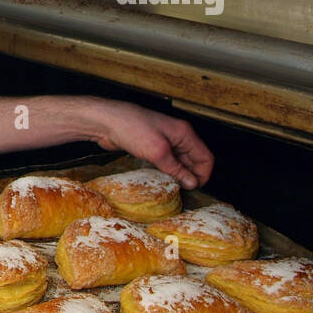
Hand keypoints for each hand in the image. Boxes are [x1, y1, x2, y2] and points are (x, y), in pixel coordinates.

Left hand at [94, 102, 213, 188]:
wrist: (106, 122)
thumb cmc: (131, 128)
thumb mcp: (158, 151)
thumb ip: (176, 168)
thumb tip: (192, 182)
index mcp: (184, 133)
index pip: (205, 157)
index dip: (203, 174)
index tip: (195, 188)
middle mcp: (177, 136)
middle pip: (194, 160)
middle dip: (191, 175)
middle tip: (182, 190)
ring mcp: (164, 141)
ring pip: (179, 162)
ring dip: (178, 174)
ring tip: (172, 186)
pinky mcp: (151, 146)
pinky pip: (166, 161)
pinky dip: (167, 170)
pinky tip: (161, 179)